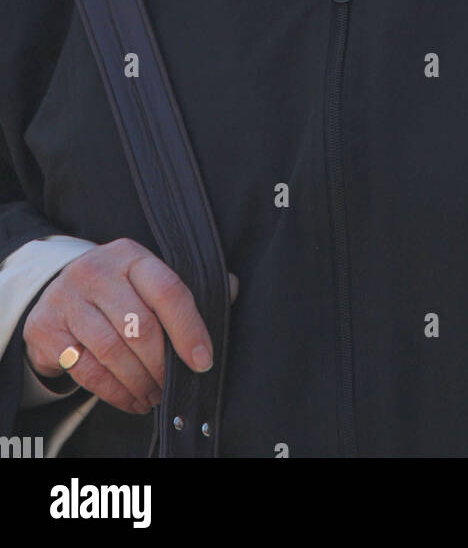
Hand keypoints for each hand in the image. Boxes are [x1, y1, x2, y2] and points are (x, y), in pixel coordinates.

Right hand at [23, 238, 238, 415]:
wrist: (56, 291)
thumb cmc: (116, 288)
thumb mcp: (146, 277)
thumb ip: (185, 286)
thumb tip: (232, 289)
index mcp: (130, 255)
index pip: (168, 290)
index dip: (189, 329)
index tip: (202, 361)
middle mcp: (96, 271)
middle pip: (139, 326)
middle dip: (162, 364)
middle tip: (173, 384)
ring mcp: (67, 299)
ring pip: (112, 351)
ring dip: (140, 382)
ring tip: (154, 395)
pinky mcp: (47, 329)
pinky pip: (86, 371)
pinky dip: (114, 392)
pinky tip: (131, 399)